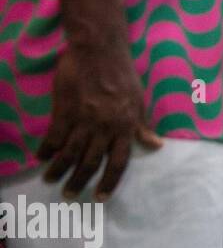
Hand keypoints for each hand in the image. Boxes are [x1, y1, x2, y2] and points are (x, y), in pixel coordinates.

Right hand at [39, 43, 163, 199]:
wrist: (100, 50)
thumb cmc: (123, 74)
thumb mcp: (139, 101)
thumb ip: (142, 126)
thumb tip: (155, 145)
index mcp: (125, 126)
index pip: (119, 162)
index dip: (110, 181)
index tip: (101, 197)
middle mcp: (105, 127)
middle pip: (92, 162)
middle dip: (80, 181)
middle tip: (70, 194)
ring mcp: (84, 119)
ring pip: (70, 153)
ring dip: (60, 170)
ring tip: (51, 180)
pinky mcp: (65, 110)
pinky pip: (54, 136)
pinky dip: (47, 149)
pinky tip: (42, 157)